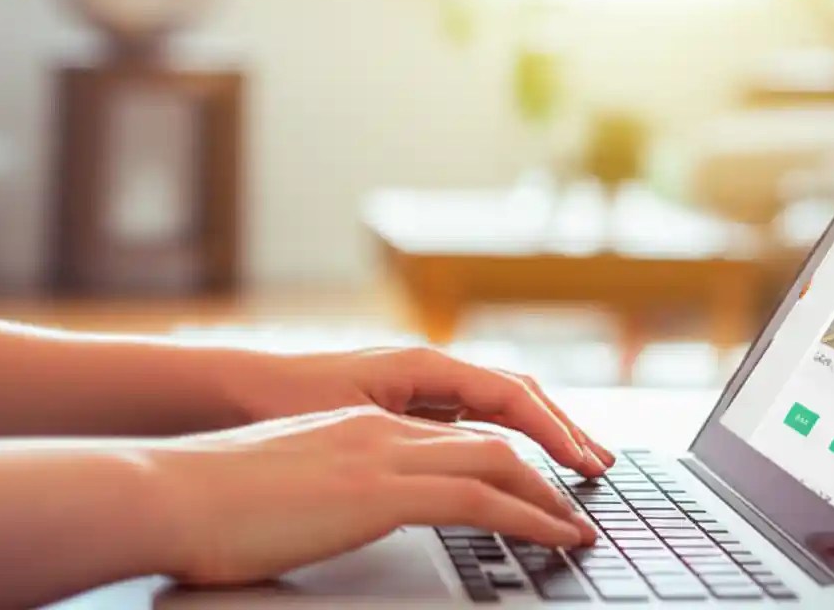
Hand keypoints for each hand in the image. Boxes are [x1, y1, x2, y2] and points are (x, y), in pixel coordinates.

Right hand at [151, 405, 596, 585]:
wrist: (169, 492)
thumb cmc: (210, 501)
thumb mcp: (287, 486)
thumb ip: (328, 492)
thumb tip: (336, 515)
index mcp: (361, 429)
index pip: (454, 435)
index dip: (503, 458)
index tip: (535, 486)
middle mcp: (382, 430)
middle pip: (490, 438)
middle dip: (544, 468)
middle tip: (580, 498)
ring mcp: (384, 454)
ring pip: (499, 460)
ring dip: (550, 494)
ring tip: (581, 527)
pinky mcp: (381, 490)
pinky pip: (482, 498)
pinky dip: (532, 517)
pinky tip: (559, 538)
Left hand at [222, 348, 615, 476]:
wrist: (230, 391)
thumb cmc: (284, 401)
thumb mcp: (358, 424)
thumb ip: (422, 438)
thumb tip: (480, 457)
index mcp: (425, 366)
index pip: (512, 396)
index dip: (554, 432)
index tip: (583, 467)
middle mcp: (429, 369)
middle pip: (518, 395)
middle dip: (564, 430)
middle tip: (603, 468)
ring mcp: (420, 385)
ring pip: (500, 407)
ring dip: (542, 433)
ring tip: (578, 463)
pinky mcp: (407, 405)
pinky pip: (473, 418)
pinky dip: (508, 437)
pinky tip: (519, 460)